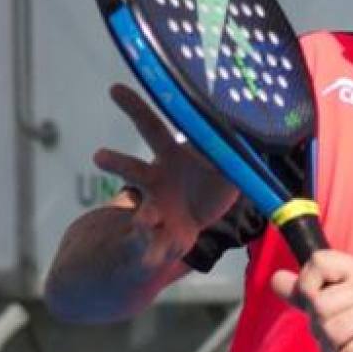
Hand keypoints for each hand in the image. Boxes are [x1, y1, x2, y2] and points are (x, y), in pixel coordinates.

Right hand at [93, 84, 238, 239]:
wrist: (200, 216)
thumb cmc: (213, 178)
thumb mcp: (229, 160)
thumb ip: (233, 144)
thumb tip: (253, 116)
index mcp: (170, 155)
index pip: (152, 127)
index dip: (134, 108)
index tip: (113, 89)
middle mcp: (155, 180)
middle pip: (134, 169)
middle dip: (116, 164)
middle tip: (99, 158)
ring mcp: (156, 210)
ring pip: (143, 213)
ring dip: (143, 219)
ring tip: (143, 223)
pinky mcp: (163, 237)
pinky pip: (157, 246)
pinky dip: (154, 253)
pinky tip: (151, 261)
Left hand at [270, 250, 352, 351]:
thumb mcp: (347, 301)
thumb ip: (309, 292)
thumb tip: (276, 279)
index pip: (319, 261)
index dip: (306, 284)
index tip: (316, 301)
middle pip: (319, 305)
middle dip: (318, 329)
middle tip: (335, 336)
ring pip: (330, 331)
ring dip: (330, 350)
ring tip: (344, 351)